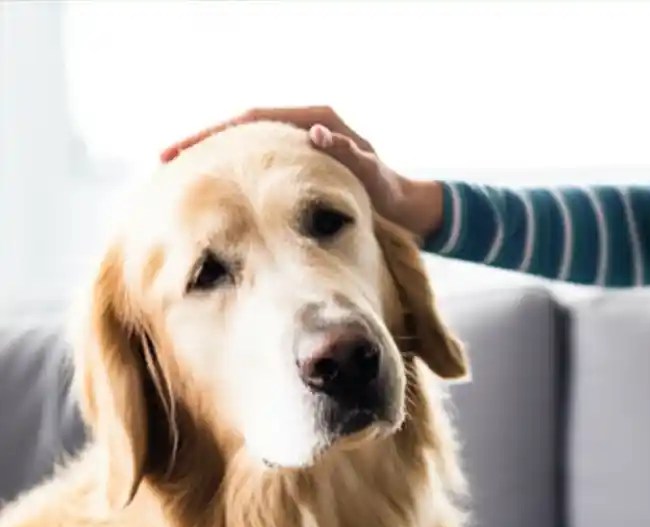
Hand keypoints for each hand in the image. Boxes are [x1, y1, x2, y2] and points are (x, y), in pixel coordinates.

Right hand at [159, 106, 443, 236]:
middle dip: (202, 140)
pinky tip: (210, 187)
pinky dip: (233, 170)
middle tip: (164, 158)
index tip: (181, 148)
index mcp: (318, 120)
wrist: (407, 207)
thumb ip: (350, 155)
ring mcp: (300, 143)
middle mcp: (306, 125)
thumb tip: (318, 135)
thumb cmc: (391, 194)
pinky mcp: (299, 163)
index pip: (254, 117)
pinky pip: (258, 162)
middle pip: (241, 126)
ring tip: (175, 172)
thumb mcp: (374, 176)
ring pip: (246, 145)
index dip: (215, 131)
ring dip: (213, 156)